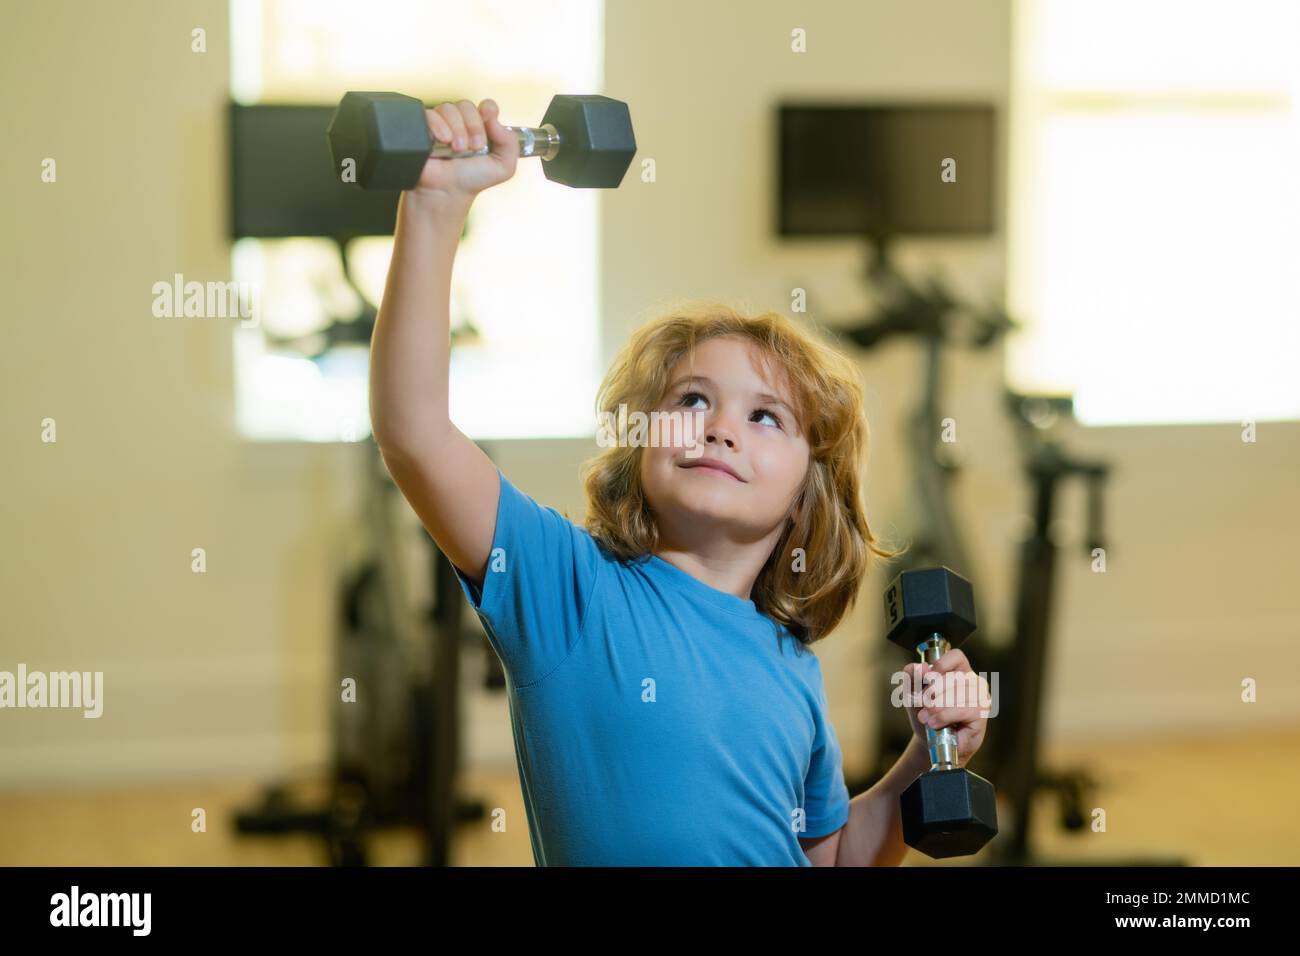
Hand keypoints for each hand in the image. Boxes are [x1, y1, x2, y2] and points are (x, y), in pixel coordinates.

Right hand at [412, 98, 519, 200]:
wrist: (447, 193)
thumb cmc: (471, 181)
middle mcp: (461, 124)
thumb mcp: (504, 167)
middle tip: (473, 147)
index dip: (488, 109)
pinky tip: (443, 141)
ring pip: (449, 108)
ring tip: (457, 149)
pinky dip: (438, 126)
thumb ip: (511, 143)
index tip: (488, 119)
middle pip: (467, 105)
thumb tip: (495, 118)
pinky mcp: (424, 128)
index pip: (486, 106)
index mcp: (481, 129)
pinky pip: (430, 114)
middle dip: (473, 125)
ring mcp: (442, 125)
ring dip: (457, 128)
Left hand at [901, 649, 990, 767]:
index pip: (956, 656)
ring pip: (958, 694)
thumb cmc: (925, 714)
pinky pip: (964, 710)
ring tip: (926, 718)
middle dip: (931, 693)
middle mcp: (972, 681)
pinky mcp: (982, 714)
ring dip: (937, 707)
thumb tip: (922, 667)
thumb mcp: (911, 693)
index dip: (941, 665)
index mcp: (958, 670)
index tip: (928, 678)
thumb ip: (912, 675)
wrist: (931, 742)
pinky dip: (946, 716)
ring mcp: (980, 697)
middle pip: (953, 678)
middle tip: (921, 705)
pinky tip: (936, 723)